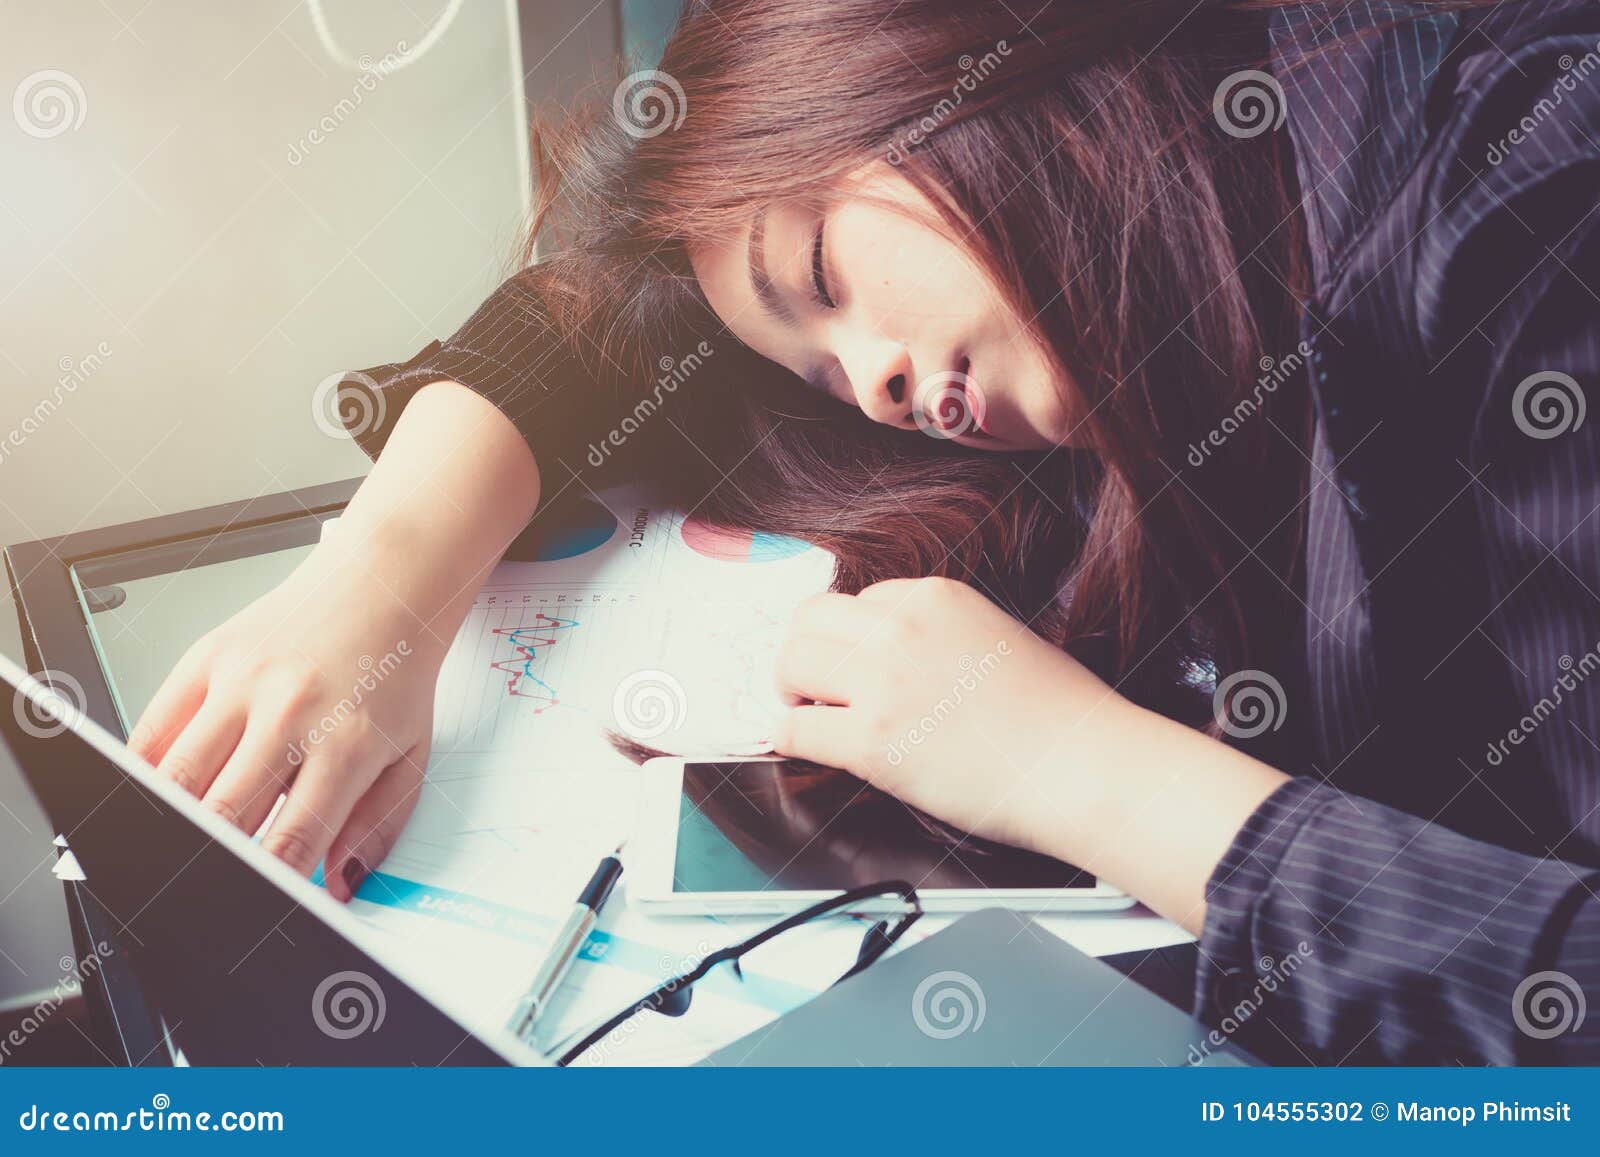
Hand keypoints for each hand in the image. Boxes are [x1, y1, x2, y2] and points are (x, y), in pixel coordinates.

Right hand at [127, 543, 441, 900]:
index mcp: (346, 741)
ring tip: (174, 851)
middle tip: (204, 892)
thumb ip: (378, 827)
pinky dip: (144, 774)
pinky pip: (153, 730)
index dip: (269, 886)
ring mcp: (241, 681)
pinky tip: (155, 798)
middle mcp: (290, 710)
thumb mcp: (412, 755)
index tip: (259, 912)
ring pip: (177, 777)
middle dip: (211, 862)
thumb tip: (340, 885)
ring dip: (171, 823)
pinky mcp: (206, 657)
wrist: (384, 584)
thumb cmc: (395, 672)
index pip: (293, 838)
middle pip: (225, 813)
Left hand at [770, 576, 1133, 856]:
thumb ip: (941, 636)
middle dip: (806, 653)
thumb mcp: (998, 636)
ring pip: (789, 664)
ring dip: (790, 689)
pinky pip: (793, 729)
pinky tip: (805, 747)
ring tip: (809, 713)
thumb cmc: (1059, 715)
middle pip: (808, 620)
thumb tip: (896, 660)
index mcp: (935, 597)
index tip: (854, 666)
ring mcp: (883, 683)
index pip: (857, 601)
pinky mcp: (872, 741)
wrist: (1083, 766)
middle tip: (813, 686)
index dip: (851, 638)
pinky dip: (788, 737)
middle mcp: (901, 628)